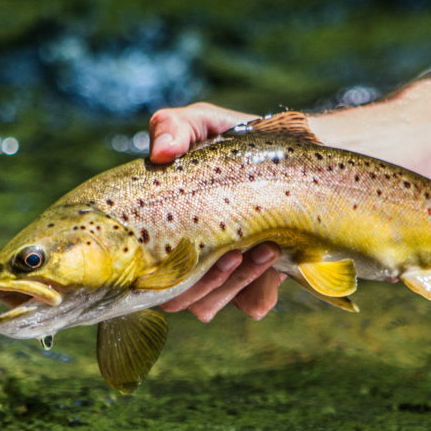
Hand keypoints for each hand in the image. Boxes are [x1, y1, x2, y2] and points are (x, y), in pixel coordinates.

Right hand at [149, 103, 285, 320]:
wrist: (293, 154)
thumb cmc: (234, 141)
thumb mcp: (201, 124)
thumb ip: (173, 127)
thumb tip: (162, 152)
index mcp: (160, 230)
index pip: (137, 272)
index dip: (153, 272)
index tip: (190, 244)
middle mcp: (182, 260)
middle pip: (172, 298)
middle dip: (203, 279)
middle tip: (237, 248)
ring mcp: (216, 278)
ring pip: (206, 307)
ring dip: (234, 282)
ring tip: (266, 246)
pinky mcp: (254, 287)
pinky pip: (250, 306)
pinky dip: (260, 290)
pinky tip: (276, 262)